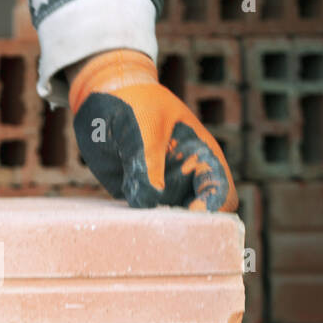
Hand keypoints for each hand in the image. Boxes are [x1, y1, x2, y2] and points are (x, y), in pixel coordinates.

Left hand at [68, 49, 236, 212]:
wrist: (102, 95)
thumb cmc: (133, 102)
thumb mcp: (143, 126)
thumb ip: (147, 162)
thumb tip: (151, 199)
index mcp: (200, 155)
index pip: (220, 191)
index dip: (212, 207)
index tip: (189, 212)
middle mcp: (185, 177)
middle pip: (200, 216)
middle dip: (188, 226)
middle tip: (163, 227)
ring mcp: (161, 188)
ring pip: (170, 220)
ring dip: (160, 227)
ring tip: (142, 226)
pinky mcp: (137, 194)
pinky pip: (142, 217)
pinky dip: (137, 223)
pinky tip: (125, 223)